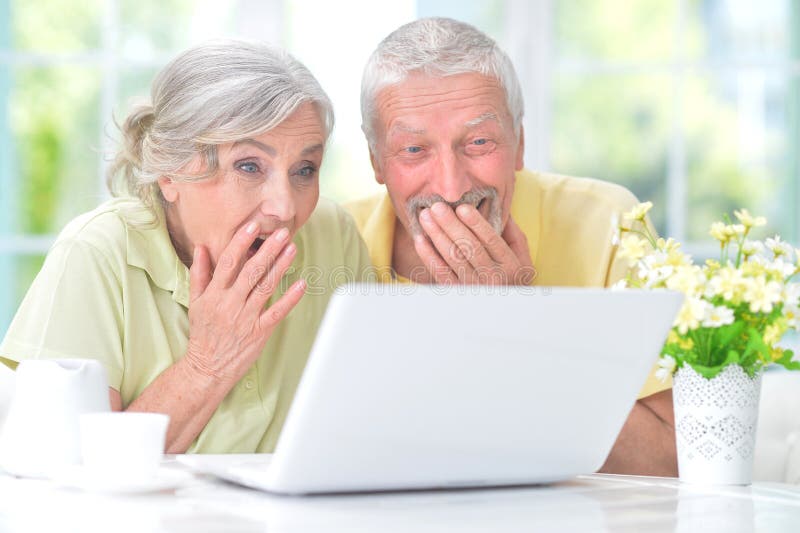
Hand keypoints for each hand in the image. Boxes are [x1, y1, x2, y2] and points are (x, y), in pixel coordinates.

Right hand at [183, 223, 305, 382]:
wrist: (207, 368)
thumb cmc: (203, 333)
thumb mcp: (195, 302)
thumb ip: (199, 274)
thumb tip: (201, 247)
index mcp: (214, 294)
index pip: (228, 262)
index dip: (241, 242)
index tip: (253, 226)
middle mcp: (230, 304)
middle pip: (251, 271)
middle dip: (268, 250)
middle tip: (282, 233)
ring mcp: (246, 318)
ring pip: (266, 287)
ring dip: (281, 266)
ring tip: (292, 249)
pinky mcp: (259, 332)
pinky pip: (277, 312)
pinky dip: (290, 298)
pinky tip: (301, 284)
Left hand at [413, 202, 535, 284]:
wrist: (502, 311)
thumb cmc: (510, 277)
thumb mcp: (522, 258)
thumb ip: (513, 234)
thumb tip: (500, 208)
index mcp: (511, 266)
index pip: (492, 240)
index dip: (476, 223)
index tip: (461, 207)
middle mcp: (494, 278)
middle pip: (469, 247)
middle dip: (451, 225)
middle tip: (437, 206)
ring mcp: (474, 287)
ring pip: (453, 258)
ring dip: (437, 235)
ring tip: (426, 217)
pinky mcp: (457, 293)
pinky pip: (440, 273)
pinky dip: (428, 255)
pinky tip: (420, 239)